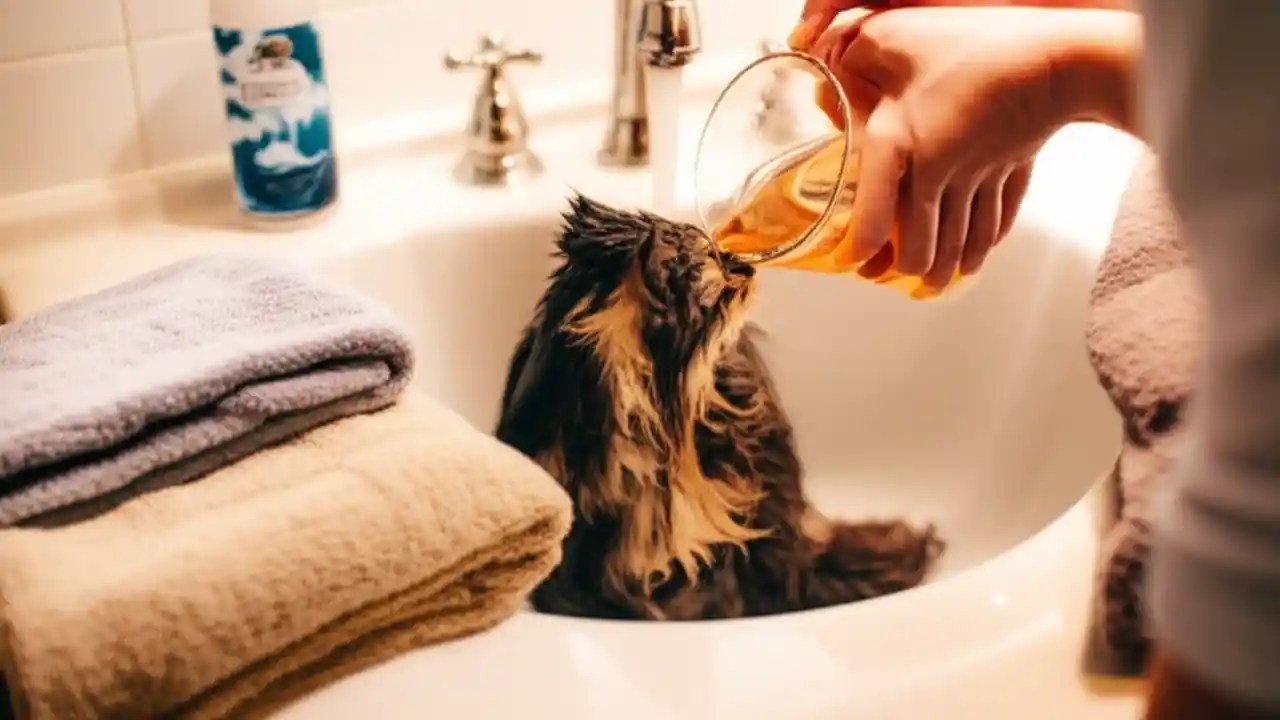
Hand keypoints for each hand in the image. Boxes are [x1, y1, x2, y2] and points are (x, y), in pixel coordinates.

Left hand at [806, 7, 1137, 284]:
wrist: (1059, 58)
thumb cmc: (977, 45)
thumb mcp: (897, 39)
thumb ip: (856, 49)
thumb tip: (819, 46)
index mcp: (901, 141)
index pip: (873, 208)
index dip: (862, 242)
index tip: (854, 261)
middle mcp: (938, 168)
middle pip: (924, 237)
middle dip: (911, 268)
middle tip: (896, 279)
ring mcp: (980, 172)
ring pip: (962, 235)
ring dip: (950, 264)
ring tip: (939, 283)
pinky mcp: (1013, 164)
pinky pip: (999, 214)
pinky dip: (988, 239)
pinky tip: (981, 252)